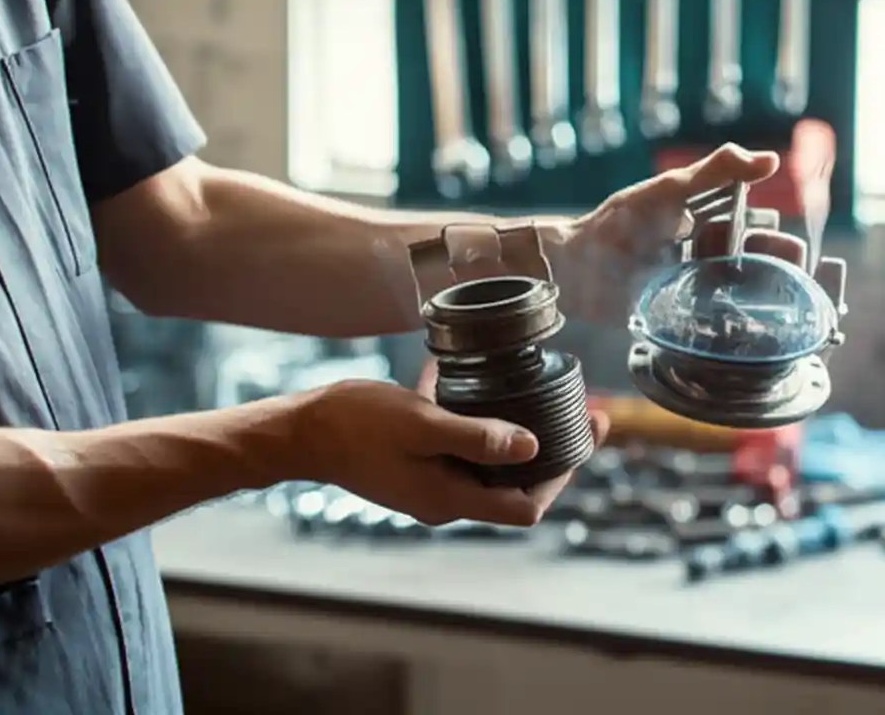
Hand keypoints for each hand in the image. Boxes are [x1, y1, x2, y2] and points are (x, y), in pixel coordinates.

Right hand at [287, 378, 605, 526]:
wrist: (300, 432)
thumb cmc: (356, 426)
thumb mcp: (422, 425)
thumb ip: (477, 437)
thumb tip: (532, 446)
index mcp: (451, 498)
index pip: (527, 505)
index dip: (562, 474)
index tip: (584, 434)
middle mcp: (445, 498)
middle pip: (514, 484)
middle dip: (550, 448)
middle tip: (577, 409)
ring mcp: (429, 482)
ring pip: (489, 462)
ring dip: (516, 432)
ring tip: (540, 394)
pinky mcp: (415, 463)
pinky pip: (456, 444)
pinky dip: (471, 418)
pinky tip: (468, 380)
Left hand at [549, 143, 806, 325]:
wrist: (576, 266)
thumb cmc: (620, 222)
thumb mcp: (671, 189)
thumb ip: (717, 170)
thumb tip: (771, 161)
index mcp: (705, 225)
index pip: (752, 232)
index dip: (775, 241)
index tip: (795, 251)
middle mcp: (701, 258)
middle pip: (750, 266)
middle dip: (775, 271)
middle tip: (796, 280)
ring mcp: (690, 289)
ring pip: (736, 296)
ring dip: (759, 302)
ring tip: (782, 310)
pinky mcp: (677, 317)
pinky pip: (711, 325)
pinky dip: (733, 328)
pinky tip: (753, 335)